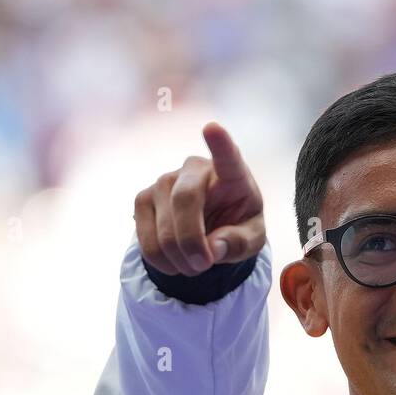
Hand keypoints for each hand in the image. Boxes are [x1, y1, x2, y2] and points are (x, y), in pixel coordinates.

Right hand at [134, 121, 264, 274]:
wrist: (211, 228)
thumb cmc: (237, 225)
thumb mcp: (252, 239)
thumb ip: (239, 243)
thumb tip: (212, 249)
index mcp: (231, 173)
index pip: (227, 156)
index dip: (220, 144)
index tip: (212, 129)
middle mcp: (194, 168)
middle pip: (184, 201)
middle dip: (193, 243)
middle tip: (204, 266)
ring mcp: (164, 181)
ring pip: (164, 229)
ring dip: (180, 260)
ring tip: (195, 265)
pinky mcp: (143, 199)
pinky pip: (146, 241)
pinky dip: (162, 262)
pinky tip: (176, 261)